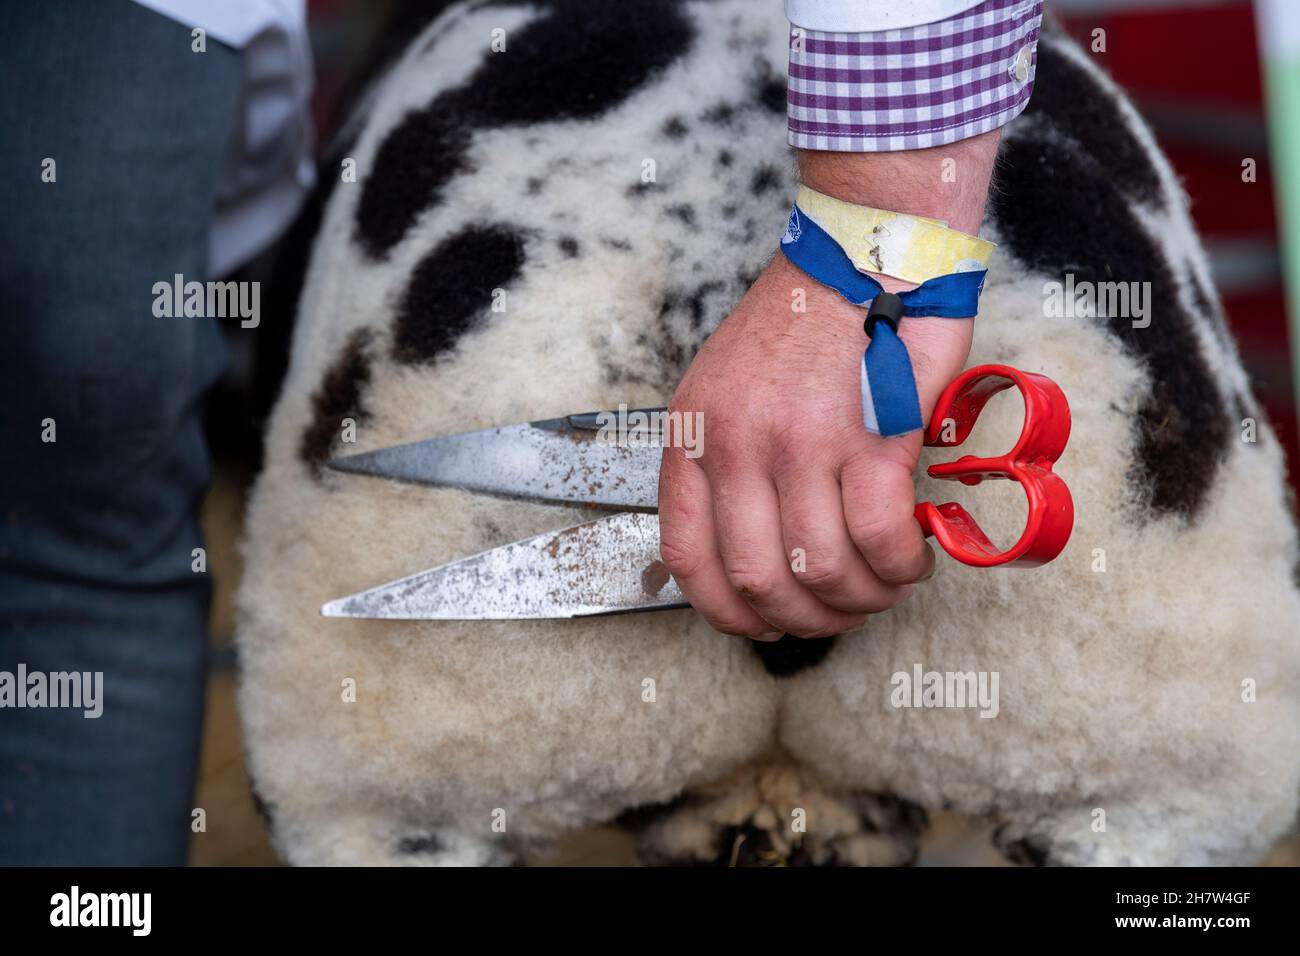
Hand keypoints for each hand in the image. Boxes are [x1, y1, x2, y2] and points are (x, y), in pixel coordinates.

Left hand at [657, 133, 997, 638]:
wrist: (864, 254)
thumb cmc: (805, 325)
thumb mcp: (727, 388)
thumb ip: (727, 465)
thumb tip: (754, 549)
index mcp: (695, 435)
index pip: (688, 556)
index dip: (726, 611)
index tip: (763, 622)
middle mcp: (738, 444)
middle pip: (756, 580)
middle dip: (805, 618)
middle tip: (840, 611)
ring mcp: (800, 441)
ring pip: (822, 571)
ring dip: (861, 599)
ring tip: (885, 585)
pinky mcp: (868, 435)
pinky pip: (880, 539)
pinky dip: (899, 568)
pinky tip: (911, 559)